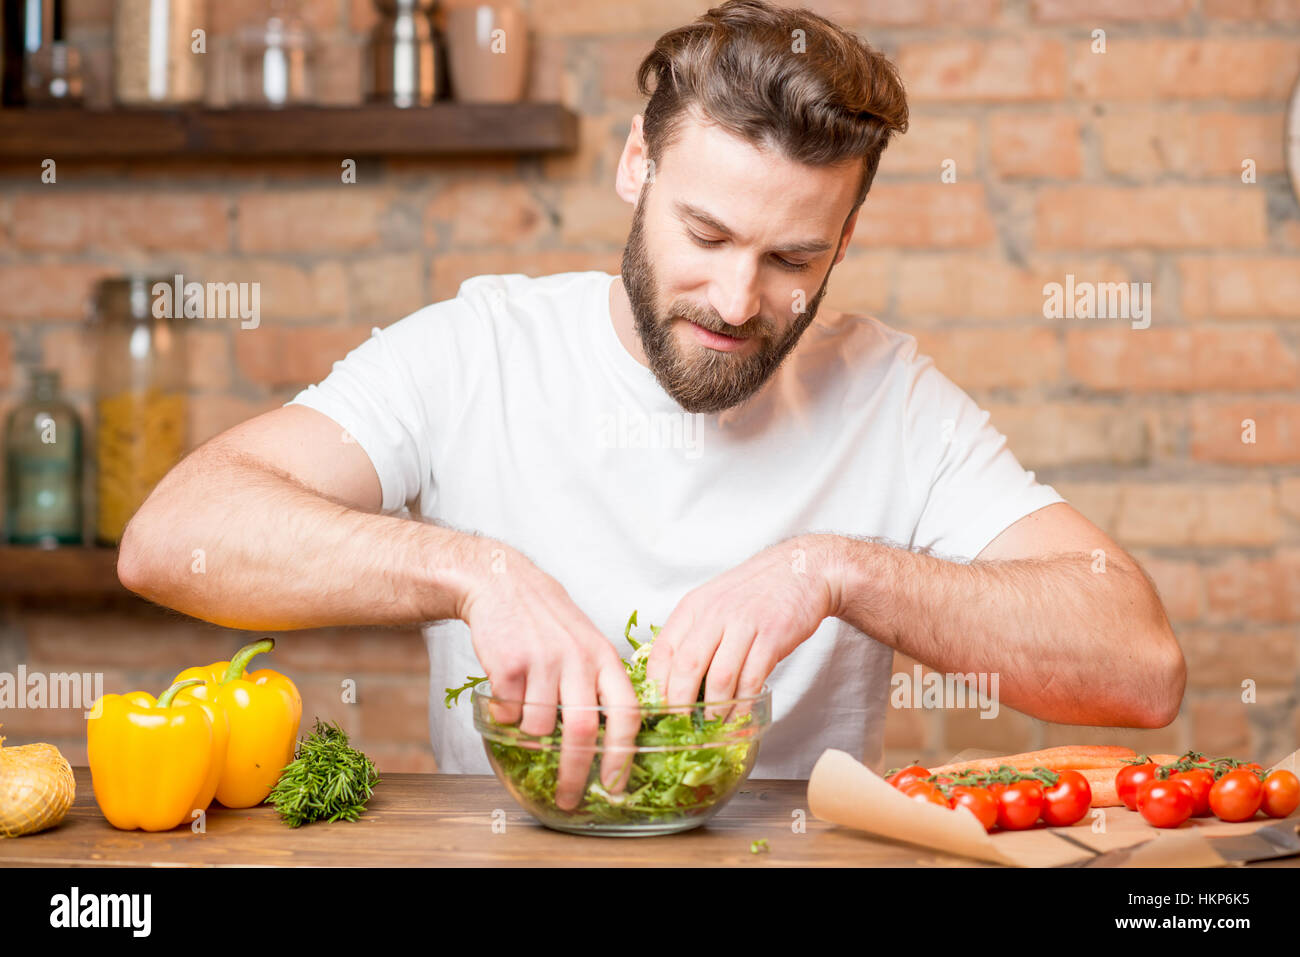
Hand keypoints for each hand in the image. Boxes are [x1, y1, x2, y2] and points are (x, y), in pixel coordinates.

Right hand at [456, 540, 639, 810]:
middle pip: (584, 731)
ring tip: (524, 716)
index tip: (616, 785)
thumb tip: (612, 740)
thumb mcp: (587, 643)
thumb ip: (599, 683)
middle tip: (569, 799)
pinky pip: (509, 713)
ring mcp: (544, 662)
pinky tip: (505, 696)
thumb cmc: (548, 621)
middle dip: (576, 774)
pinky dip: (505, 716)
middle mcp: (579, 660)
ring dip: (530, 737)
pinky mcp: (510, 665)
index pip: (626, 713)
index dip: (623, 755)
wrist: (503, 584)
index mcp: (604, 658)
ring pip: (540, 728)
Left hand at [645, 534, 841, 717]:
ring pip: (719, 679)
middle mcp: (714, 613)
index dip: (656, 686)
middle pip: (687, 668)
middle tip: (680, 726)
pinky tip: (739, 716)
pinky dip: (743, 705)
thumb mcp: (713, 602)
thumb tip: (670, 678)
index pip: (662, 651)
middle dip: (680, 704)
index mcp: (693, 607)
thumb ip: (692, 634)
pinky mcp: (772, 637)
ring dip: (713, 711)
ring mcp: (744, 624)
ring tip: (711, 727)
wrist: (800, 570)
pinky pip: (752, 680)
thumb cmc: (754, 592)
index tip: (657, 708)